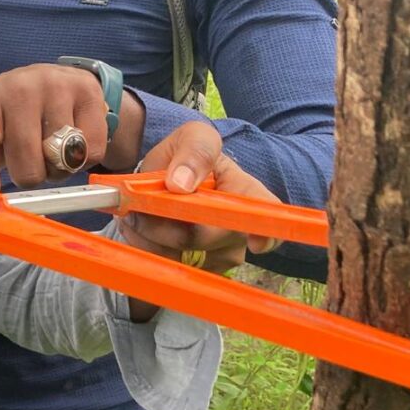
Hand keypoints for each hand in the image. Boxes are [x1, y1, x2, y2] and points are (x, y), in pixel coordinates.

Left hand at [0, 64, 112, 190]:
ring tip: (49, 146)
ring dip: (57, 168)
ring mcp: (52, 85)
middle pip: (26, 166)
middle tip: (28, 155)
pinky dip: (84, 158)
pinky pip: (90, 151)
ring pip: (60, 161)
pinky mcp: (86, 90)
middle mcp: (14, 88)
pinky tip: (73, 136)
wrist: (51, 85)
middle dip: (30, 174)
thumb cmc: (3, 123)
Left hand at [120, 121, 278, 319]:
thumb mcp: (192, 138)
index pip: (267, 217)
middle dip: (162, 224)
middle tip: (141, 206)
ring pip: (178, 256)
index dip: (266, 234)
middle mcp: (239, 230)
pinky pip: (165, 268)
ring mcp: (220, 255)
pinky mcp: (197, 271)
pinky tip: (145, 232)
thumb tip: (181, 184)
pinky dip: (146, 248)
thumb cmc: (186, 156)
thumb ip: (194, 152)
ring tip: (144, 214)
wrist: (162, 180)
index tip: (255, 244)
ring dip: (149, 237)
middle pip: (201, 239)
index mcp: (245, 193)